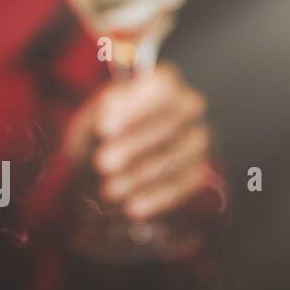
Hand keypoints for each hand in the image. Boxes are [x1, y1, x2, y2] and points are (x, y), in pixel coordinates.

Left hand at [67, 65, 213, 221]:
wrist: (108, 165)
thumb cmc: (101, 134)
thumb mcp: (92, 118)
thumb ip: (100, 111)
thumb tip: (110, 108)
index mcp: (166, 81)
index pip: (162, 88)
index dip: (134, 109)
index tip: (103, 128)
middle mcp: (190, 106)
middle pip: (171, 123)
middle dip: (134, 146)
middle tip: (102, 163)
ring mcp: (198, 139)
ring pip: (177, 156)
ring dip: (141, 175)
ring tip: (109, 190)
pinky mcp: (198, 172)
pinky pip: (182, 186)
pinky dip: (156, 199)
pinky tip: (132, 209)